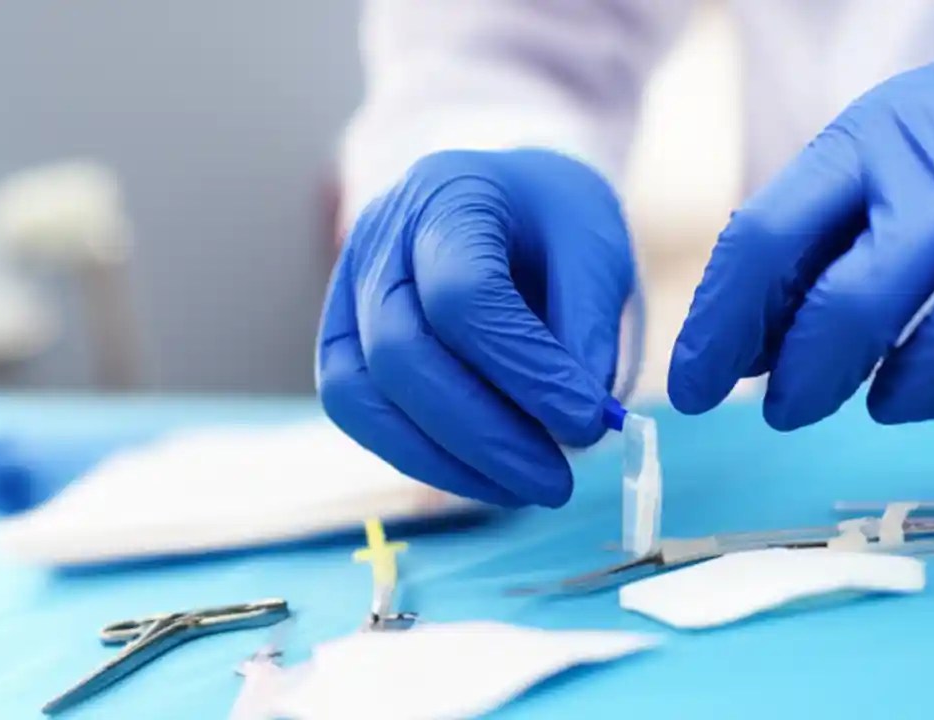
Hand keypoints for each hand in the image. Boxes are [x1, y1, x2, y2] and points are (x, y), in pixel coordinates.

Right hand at [317, 149, 634, 506]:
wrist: (504, 202)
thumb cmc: (553, 222)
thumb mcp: (595, 249)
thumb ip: (588, 327)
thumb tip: (575, 424)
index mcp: (446, 194)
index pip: (462, 295)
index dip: (524, 369)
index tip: (589, 421)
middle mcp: (378, 239)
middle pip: (400, 352)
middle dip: (482, 434)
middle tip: (557, 481)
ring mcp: (344, 292)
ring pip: (361, 395)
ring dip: (445, 461)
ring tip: (525, 487)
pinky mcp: (337, 342)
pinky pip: (357, 414)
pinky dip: (419, 458)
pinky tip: (484, 476)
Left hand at [670, 21, 933, 429]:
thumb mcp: (878, 156)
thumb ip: (810, 242)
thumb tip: (741, 353)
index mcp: (870, 145)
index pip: (763, 241)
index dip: (714, 329)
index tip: (689, 389)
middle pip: (854, 305)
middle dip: (805, 381)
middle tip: (784, 411)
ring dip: (910, 395)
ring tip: (889, 400)